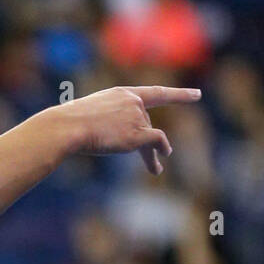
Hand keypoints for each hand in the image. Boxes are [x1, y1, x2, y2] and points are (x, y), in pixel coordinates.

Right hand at [60, 85, 200, 174]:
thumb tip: (112, 138)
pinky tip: (163, 159)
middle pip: (146, 123)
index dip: (177, 94)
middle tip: (155, 157)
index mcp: (120, 94)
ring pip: (150, 137)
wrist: (66, 128)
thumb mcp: (87, 116)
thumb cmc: (67, 124)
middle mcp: (133, 103)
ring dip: (151, 155)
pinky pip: (156, 140)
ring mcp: (136, 117)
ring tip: (156, 170)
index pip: (154, 93)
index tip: (197, 95)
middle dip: (147, 141)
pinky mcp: (137, 133)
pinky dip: (161, 150)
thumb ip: (105, 122)